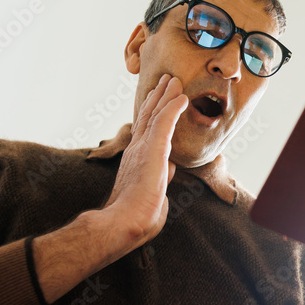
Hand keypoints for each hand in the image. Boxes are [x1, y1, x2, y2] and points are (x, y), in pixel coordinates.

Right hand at [100, 74, 187, 249]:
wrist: (124, 223)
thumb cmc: (137, 219)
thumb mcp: (155, 195)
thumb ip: (162, 178)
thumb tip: (169, 169)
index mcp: (136, 160)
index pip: (147, 132)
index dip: (154, 115)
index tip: (160, 101)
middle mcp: (137, 150)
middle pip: (149, 117)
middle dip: (158, 98)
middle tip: (166, 81)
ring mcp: (144, 148)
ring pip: (156, 115)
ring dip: (166, 96)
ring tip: (173, 80)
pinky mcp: (152, 150)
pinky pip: (164, 122)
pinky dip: (172, 107)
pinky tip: (180, 95)